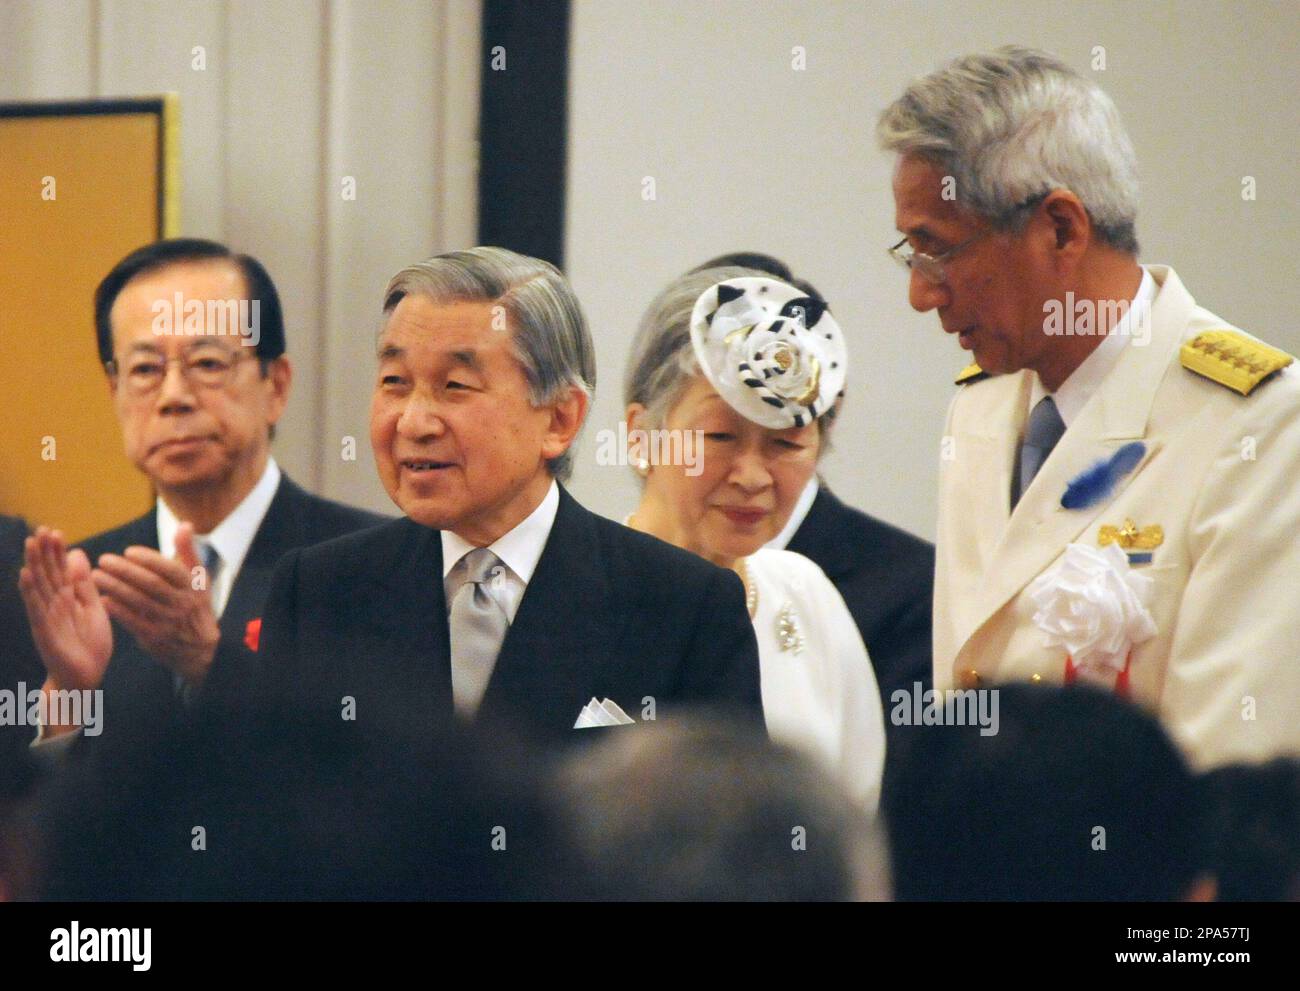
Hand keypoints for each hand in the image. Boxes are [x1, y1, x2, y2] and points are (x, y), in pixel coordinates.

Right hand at [18, 527, 113, 695]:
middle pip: (47, 573)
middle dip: (44, 551)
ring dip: (34, 564)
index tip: (56, 531)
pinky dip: (30, 591)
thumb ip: (85, 584)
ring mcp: (46, 616)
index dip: (57, 551)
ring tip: (30, 543)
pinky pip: (35, 608)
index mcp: (68, 599)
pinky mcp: (43, 630)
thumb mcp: (93, 608)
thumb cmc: (89, 644)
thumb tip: (77, 553)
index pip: (60, 570)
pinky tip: (25, 574)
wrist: (85, 677)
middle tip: (41, 529)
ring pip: (38, 586)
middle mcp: (53, 604)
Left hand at [92, 523, 220, 686]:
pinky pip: (134, 622)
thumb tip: (185, 524)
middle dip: (126, 571)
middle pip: (152, 585)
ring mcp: (168, 622)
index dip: (150, 560)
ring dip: (116, 588)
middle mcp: (181, 603)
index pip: (171, 570)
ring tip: (95, 576)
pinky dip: (118, 611)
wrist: (199, 648)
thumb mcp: (198, 579)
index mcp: (192, 586)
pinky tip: (102, 599)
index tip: (128, 551)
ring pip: (139, 602)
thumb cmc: (194, 605)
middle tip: (104, 559)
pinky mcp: (155, 638)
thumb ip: (188, 552)